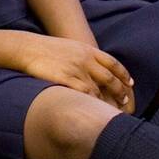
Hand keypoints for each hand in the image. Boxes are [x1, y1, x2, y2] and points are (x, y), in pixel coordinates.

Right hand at [18, 34, 134, 111]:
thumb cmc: (47, 49)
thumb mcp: (70, 47)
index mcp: (87, 50)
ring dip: (106, 101)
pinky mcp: (66, 79)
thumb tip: (94, 67)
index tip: (130, 84)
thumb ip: (84, 56)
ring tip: (112, 111)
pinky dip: (92, 103)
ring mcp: (76, 70)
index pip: (112, 63)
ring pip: (98, 89)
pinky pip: (84, 95)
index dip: (123, 74)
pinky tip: (94, 110)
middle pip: (109, 78)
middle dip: (119, 91)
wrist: (28, 48)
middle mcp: (85, 59)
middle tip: (124, 101)